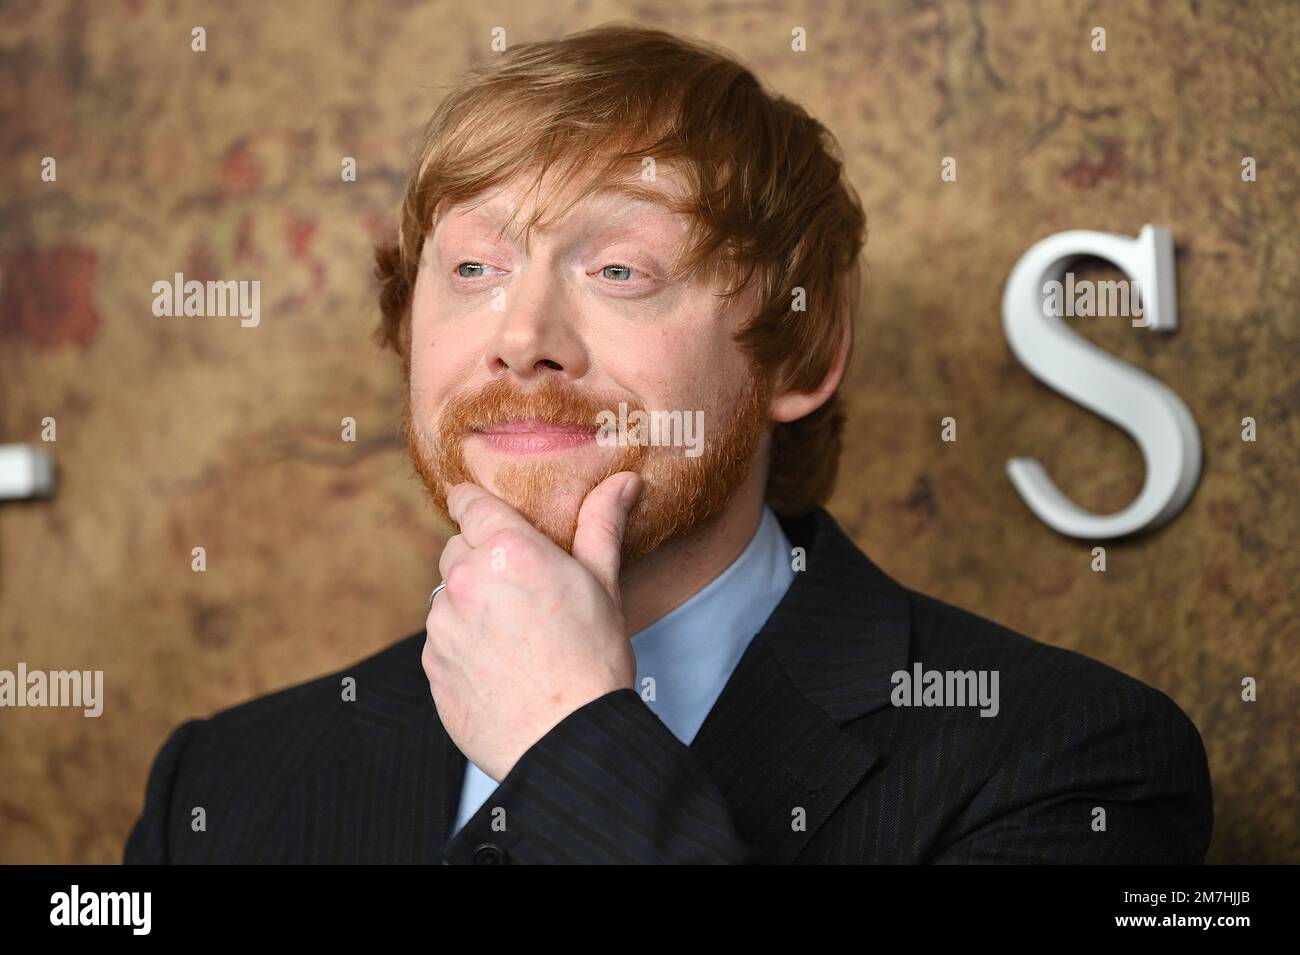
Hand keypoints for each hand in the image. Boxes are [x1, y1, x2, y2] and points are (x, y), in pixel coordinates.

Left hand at [422, 471, 642, 781]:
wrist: (567, 742)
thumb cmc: (593, 661)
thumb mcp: (604, 585)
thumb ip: (601, 526)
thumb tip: (622, 481)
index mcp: (506, 550)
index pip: (468, 502)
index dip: (478, 504)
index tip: (484, 510)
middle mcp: (464, 581)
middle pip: (456, 549)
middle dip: (481, 559)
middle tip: (524, 589)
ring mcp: (441, 627)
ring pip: (448, 598)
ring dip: (472, 605)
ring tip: (517, 637)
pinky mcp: (431, 667)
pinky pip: (442, 641)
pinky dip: (464, 646)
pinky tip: (501, 667)